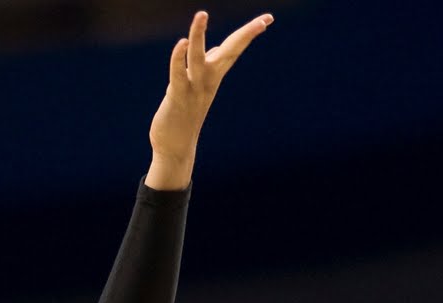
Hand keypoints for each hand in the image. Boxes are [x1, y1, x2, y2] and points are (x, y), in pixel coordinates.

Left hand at [145, 10, 272, 190]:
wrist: (175, 150)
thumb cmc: (184, 114)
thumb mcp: (199, 86)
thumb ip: (207, 68)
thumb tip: (215, 50)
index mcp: (214, 76)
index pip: (235, 49)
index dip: (250, 33)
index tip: (267, 19)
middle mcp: (209, 81)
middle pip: (229, 52)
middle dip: (246, 35)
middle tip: (264, 20)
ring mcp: (194, 89)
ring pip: (197, 58)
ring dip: (198, 35)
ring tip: (202, 13)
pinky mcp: (178, 97)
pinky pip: (178, 74)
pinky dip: (178, 58)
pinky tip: (181, 42)